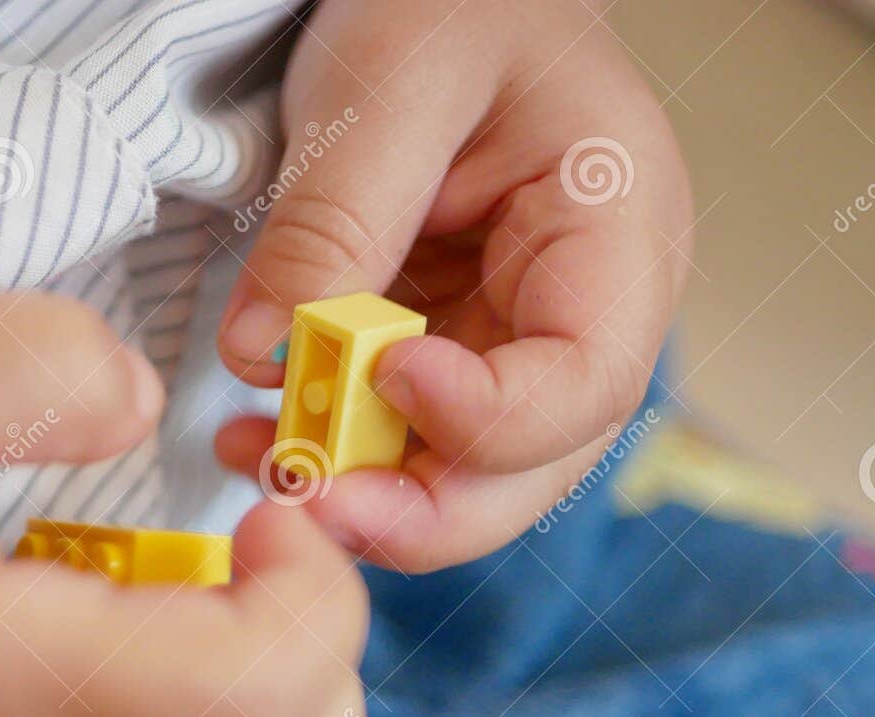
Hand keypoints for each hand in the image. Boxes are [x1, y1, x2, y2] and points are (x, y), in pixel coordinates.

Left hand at [216, 0, 690, 570]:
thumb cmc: (451, 1)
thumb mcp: (392, 80)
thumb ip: (335, 218)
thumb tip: (263, 351)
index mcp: (616, 235)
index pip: (584, 381)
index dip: (489, 416)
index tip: (385, 375)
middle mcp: (580, 318)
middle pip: (526, 469)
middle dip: (417, 509)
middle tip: (311, 506)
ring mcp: (510, 349)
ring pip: (457, 478)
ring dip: (359, 496)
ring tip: (260, 466)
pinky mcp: (445, 360)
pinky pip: (397, 443)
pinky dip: (330, 460)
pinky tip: (257, 442)